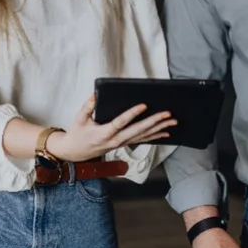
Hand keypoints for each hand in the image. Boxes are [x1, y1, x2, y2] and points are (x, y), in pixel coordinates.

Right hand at [43, 94, 174, 161]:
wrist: (75, 153)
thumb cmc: (78, 134)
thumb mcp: (79, 119)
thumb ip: (88, 106)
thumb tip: (96, 94)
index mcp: (104, 133)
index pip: (121, 122)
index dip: (132, 114)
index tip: (144, 105)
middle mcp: (115, 140)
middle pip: (138, 131)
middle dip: (154, 121)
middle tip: (167, 114)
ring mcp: (121, 144)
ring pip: (143, 136)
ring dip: (159, 128)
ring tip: (172, 121)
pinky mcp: (124, 144)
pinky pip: (142, 140)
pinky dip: (155, 136)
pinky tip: (165, 132)